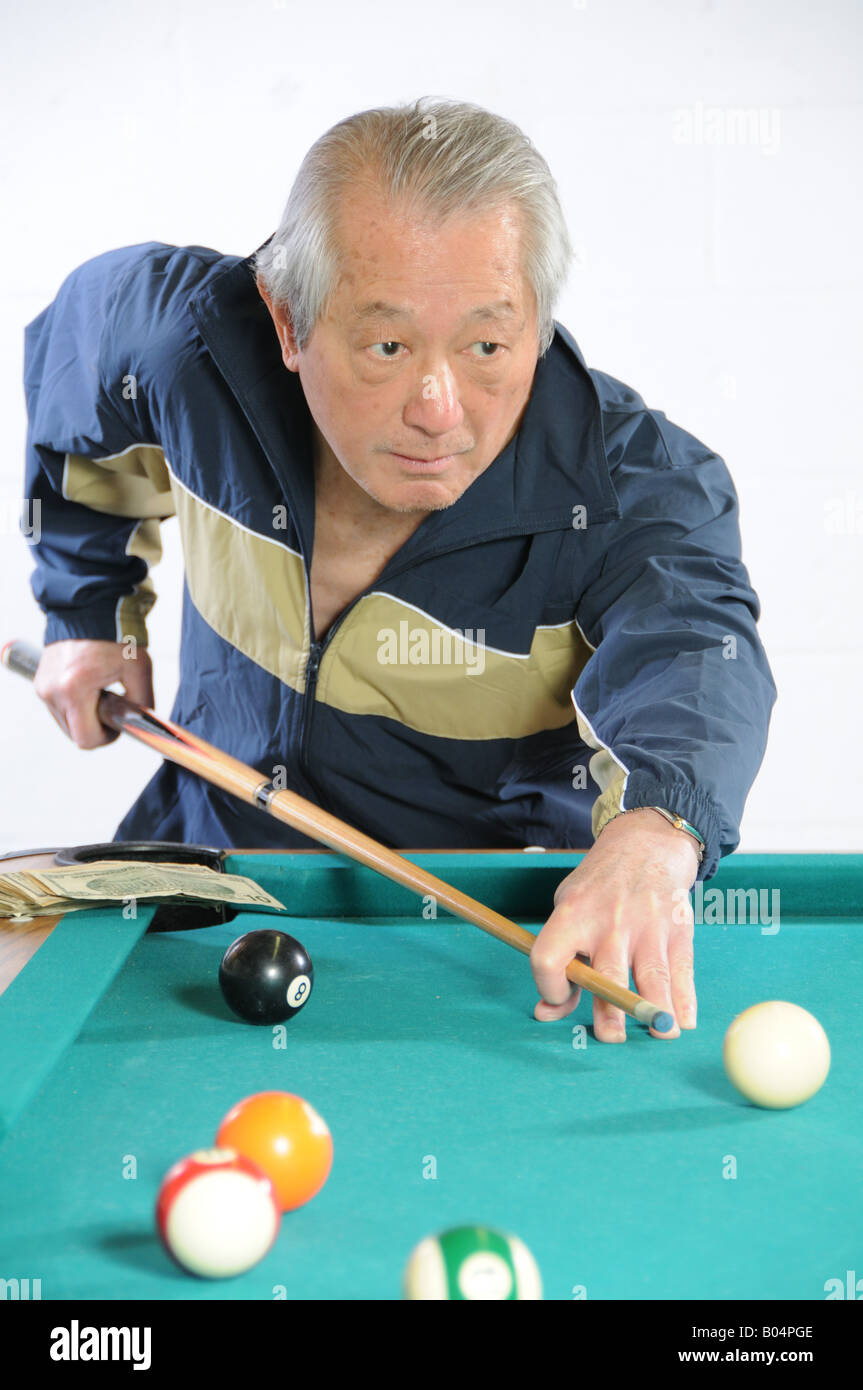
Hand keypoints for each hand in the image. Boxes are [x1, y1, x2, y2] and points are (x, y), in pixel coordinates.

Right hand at [34, 640, 153, 748]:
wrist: (90, 609)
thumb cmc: (115, 637)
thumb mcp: (139, 670)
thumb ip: (141, 704)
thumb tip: (140, 726)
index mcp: (74, 689)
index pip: (86, 739)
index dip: (106, 738)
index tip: (116, 725)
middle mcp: (52, 691)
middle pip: (74, 734)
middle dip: (95, 726)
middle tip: (111, 705)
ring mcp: (43, 687)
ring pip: (65, 723)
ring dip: (84, 716)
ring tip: (99, 692)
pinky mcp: (40, 682)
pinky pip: (58, 708)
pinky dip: (74, 704)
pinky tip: (87, 686)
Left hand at [530, 808, 698, 1040]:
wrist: (647, 844)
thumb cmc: (598, 887)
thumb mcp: (567, 908)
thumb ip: (558, 959)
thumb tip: (547, 1013)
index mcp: (572, 915)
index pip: (548, 959)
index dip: (549, 989)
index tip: (560, 1000)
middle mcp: (610, 922)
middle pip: (606, 976)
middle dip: (610, 1015)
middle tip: (611, 1038)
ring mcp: (648, 926)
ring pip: (652, 978)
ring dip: (655, 1013)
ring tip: (658, 1035)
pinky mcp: (677, 930)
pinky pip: (682, 971)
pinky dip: (685, 1000)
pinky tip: (684, 1021)